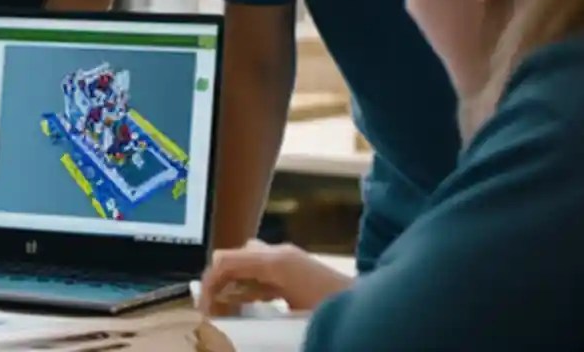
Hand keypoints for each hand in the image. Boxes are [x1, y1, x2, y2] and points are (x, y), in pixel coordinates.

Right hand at [198, 240, 352, 314]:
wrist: (378, 313)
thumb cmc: (336, 311)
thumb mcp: (290, 321)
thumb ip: (256, 317)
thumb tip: (229, 328)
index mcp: (275, 261)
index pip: (224, 262)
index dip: (208, 287)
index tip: (204, 313)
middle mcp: (281, 255)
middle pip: (234, 259)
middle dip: (219, 284)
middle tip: (215, 314)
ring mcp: (292, 261)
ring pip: (249, 265)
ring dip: (235, 288)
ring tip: (229, 315)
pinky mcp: (300, 273)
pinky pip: (266, 275)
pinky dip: (253, 290)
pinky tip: (254, 312)